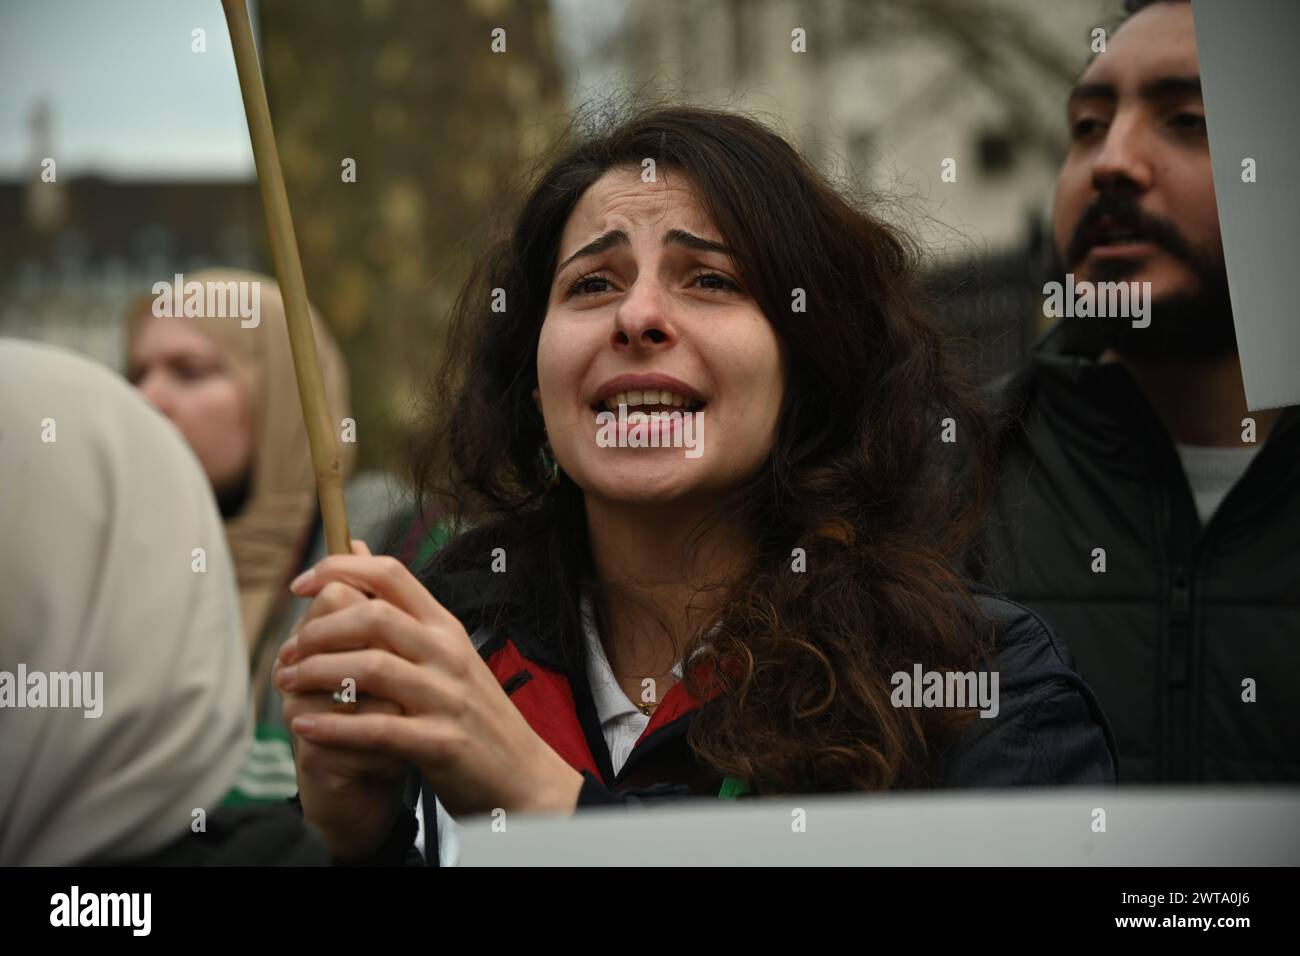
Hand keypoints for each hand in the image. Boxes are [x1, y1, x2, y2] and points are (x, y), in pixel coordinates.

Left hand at [277, 544, 583, 820]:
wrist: (522, 777)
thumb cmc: (472, 716)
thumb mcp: (445, 655)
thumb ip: (401, 612)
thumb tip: (355, 550)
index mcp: (445, 628)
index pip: (391, 574)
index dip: (338, 569)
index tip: (299, 585)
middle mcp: (448, 654)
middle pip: (373, 617)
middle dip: (317, 630)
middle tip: (288, 652)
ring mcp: (447, 697)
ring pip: (371, 667)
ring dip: (316, 674)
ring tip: (285, 685)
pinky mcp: (441, 743)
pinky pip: (377, 729)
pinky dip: (333, 727)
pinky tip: (304, 727)